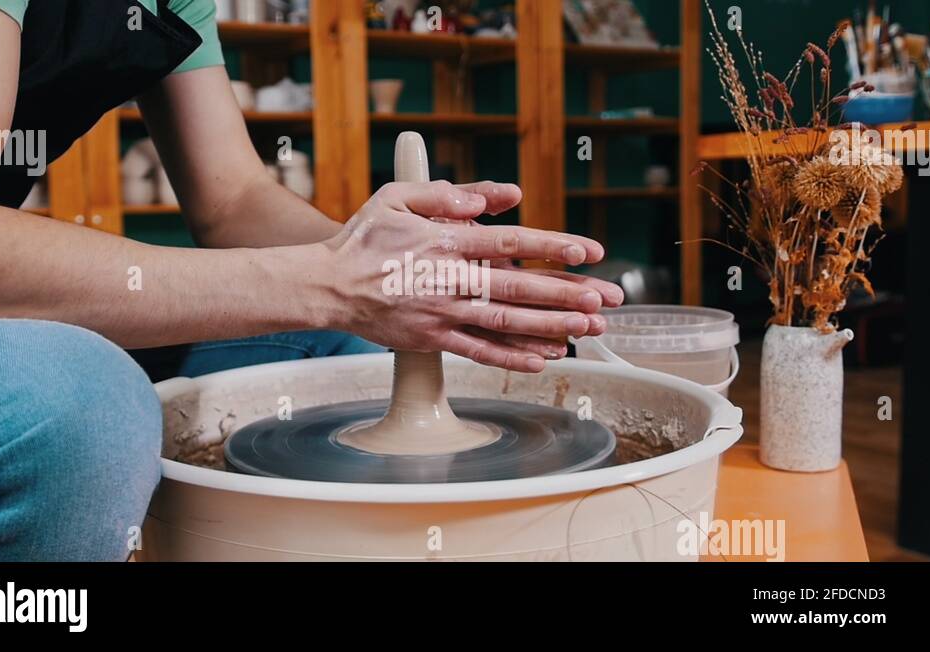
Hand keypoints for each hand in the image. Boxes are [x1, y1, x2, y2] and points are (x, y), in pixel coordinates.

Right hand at [326, 180, 623, 372]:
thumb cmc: (364, 239)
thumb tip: (506, 196)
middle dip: (567, 293)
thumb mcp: (400, 197)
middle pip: (517, 287)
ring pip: (505, 322)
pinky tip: (543, 359)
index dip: (551, 248)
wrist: (325, 286)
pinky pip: (478, 351)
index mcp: (445, 240)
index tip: (587, 251)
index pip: (509, 242)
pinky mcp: (431, 339)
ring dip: (550, 327)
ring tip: (587, 330)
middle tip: (604, 300)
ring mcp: (441, 313)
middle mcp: (448, 279)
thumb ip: (453, 194)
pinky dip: (512, 357)